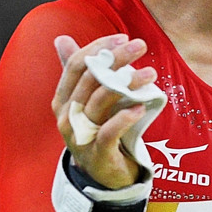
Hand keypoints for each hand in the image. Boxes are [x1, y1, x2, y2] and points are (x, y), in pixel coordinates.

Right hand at [51, 33, 157, 187]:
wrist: (100, 174)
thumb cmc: (95, 129)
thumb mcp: (85, 100)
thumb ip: (76, 72)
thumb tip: (61, 38)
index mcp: (62, 99)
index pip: (75, 65)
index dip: (98, 48)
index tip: (123, 37)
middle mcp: (67, 115)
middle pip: (91, 79)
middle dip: (117, 59)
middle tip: (140, 45)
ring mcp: (80, 135)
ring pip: (102, 101)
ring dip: (128, 83)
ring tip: (150, 73)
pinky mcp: (96, 152)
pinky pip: (109, 131)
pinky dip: (125, 117)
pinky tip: (141, 106)